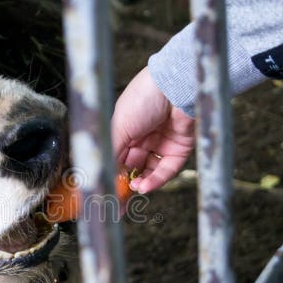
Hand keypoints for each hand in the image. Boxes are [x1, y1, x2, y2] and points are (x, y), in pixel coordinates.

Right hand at [111, 67, 194, 193]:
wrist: (174, 85)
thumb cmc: (143, 97)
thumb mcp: (119, 127)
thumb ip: (111, 152)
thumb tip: (103, 173)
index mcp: (127, 128)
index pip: (118, 156)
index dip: (113, 172)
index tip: (107, 189)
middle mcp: (145, 135)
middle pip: (134, 166)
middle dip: (126, 182)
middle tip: (119, 196)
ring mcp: (163, 141)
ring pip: (151, 170)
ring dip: (142, 182)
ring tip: (134, 189)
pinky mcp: (180, 147)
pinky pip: (167, 169)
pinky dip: (156, 180)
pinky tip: (145, 186)